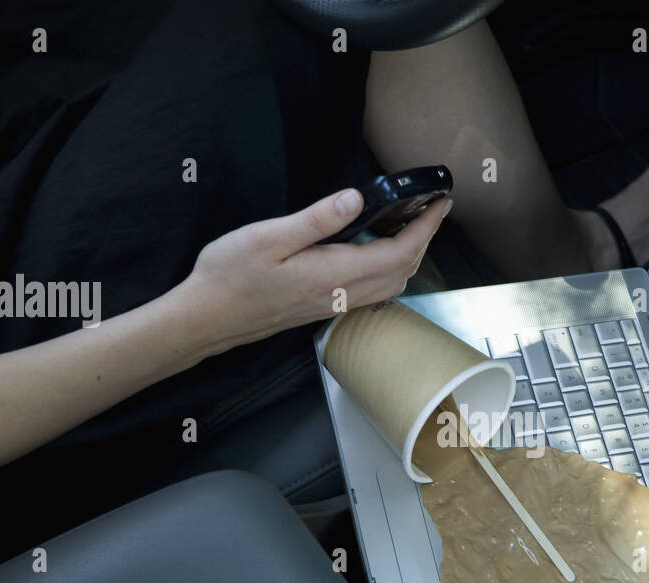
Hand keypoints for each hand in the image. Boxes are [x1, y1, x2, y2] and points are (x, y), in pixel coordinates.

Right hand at [179, 187, 450, 356]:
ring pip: (391, 283)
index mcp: (333, 274)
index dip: (426, 227)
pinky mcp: (324, 306)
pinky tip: (374, 247)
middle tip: (431, 207)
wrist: (207, 318)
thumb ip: (316, 220)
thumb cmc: (229, 276)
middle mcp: (341, 294)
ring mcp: (333, 304)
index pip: (399, 251)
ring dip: (408, 255)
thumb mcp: (268, 237)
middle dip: (424, 238)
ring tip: (409, 223)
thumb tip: (356, 198)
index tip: (440, 202)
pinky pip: (372, 290)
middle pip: (403, 269)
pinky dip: (387, 267)